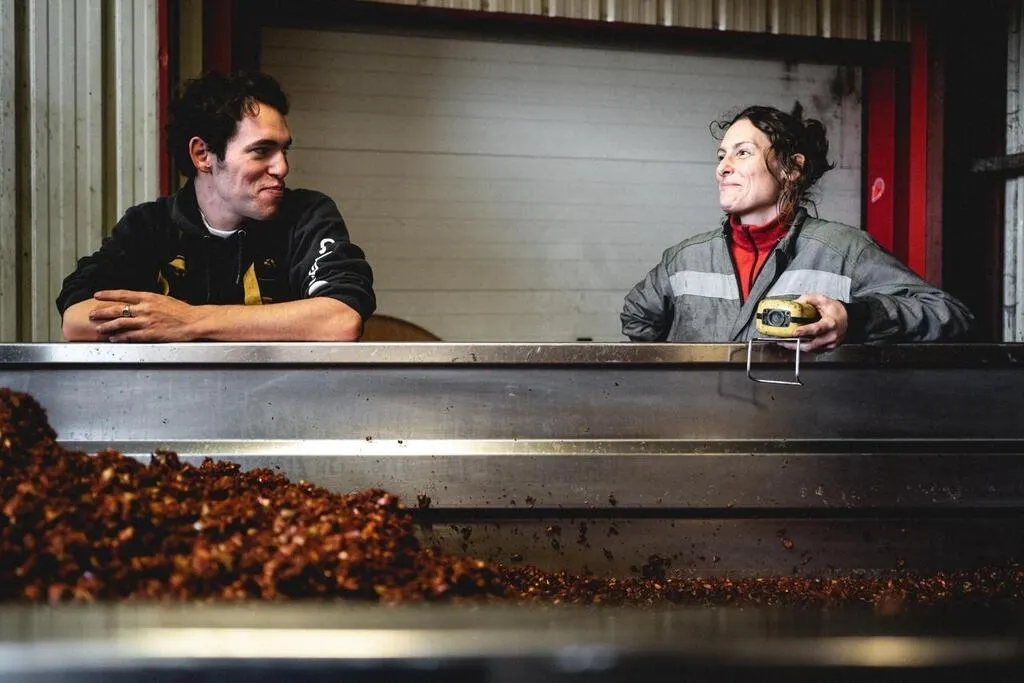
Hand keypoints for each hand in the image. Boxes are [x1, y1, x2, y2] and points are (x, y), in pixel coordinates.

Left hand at [89, 290, 204, 341]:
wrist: (194, 321)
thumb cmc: (182, 312)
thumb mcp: (165, 300)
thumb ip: (150, 302)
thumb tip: (139, 303)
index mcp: (149, 297)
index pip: (123, 294)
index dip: (108, 295)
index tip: (98, 295)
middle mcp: (145, 308)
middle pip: (118, 309)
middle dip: (102, 312)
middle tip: (93, 315)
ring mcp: (147, 321)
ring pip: (121, 323)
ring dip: (108, 326)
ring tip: (99, 328)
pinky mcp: (150, 333)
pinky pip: (130, 335)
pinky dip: (120, 337)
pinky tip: (114, 338)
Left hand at [779, 293, 847, 352]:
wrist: (848, 318)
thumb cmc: (836, 311)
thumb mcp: (823, 300)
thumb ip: (808, 299)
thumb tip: (795, 303)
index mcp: (830, 323)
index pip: (817, 329)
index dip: (805, 331)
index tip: (795, 332)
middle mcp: (831, 335)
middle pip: (811, 344)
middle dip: (796, 343)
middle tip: (784, 341)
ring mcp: (830, 343)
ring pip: (811, 349)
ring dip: (798, 346)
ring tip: (787, 342)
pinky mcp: (828, 348)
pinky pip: (814, 350)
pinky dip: (805, 347)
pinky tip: (797, 343)